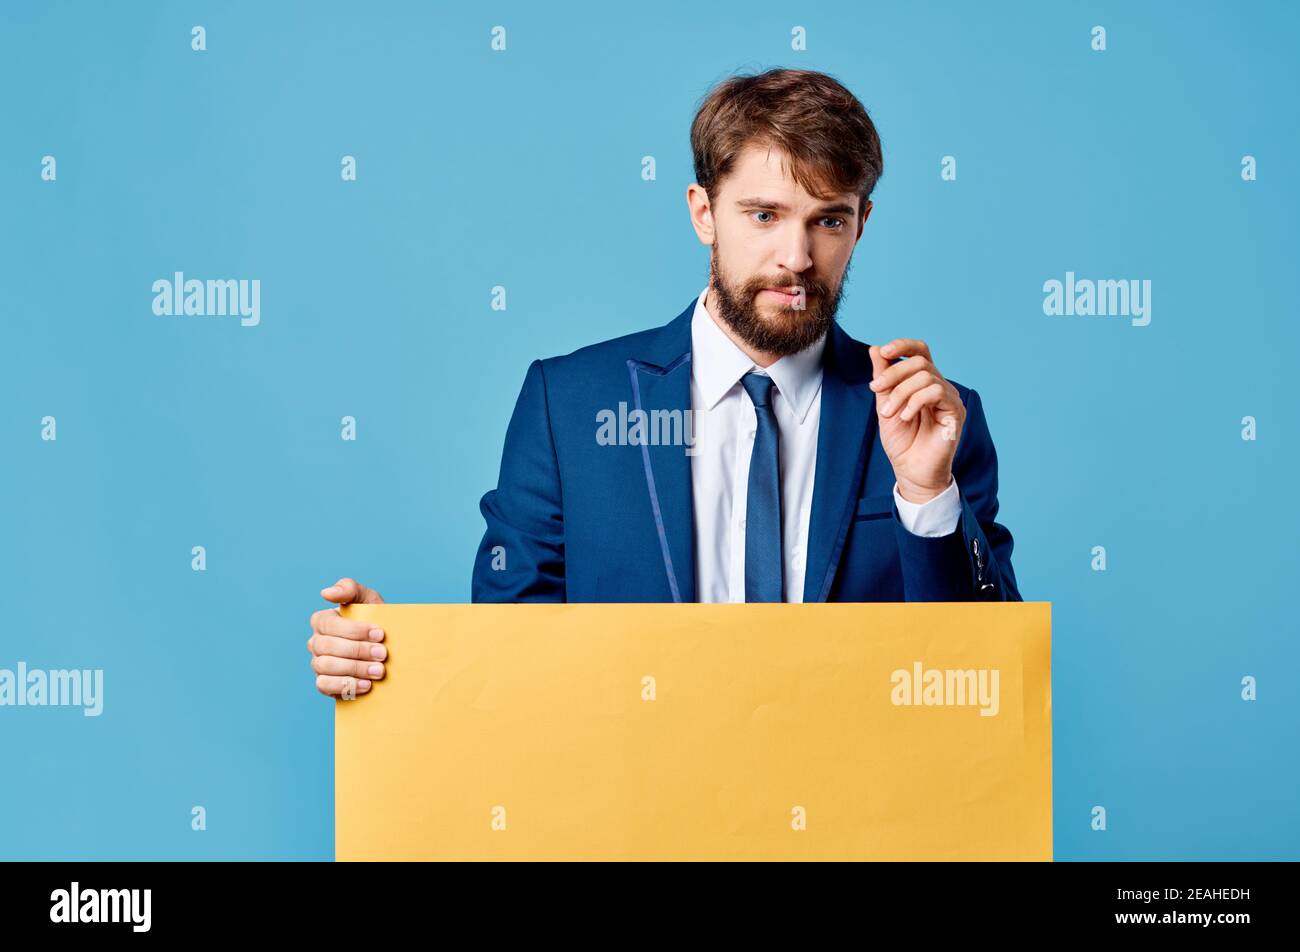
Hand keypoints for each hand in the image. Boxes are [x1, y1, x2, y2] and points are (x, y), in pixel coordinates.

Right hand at [307, 577, 385, 697]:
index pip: (328, 623)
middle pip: (327, 646)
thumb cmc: (375, 621)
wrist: (388, 651)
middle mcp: (316, 642)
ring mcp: (318, 663)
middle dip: (358, 650)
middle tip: (383, 654)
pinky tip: (367, 685)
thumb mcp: (368, 600)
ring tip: (379, 671)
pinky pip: (325, 685)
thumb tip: (325, 592)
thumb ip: (349, 589)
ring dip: (355, 669)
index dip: (354, 630)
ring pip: (325, 666)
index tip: (380, 633)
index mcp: (323, 621)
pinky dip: (346, 685)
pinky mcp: (324, 683)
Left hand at [868, 338, 964, 502]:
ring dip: (900, 392)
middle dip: (893, 372)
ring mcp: (949, 398)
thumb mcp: (885, 404)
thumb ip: (883, 378)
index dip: (903, 345)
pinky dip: (915, 401)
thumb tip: (875, 349)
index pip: (920, 352)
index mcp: (923, 383)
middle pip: (920, 362)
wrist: (910, 470)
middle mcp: (939, 386)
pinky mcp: (955, 412)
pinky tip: (905, 416)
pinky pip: (936, 392)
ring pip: (926, 376)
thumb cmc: (901, 441)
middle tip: (875, 389)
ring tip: (888, 413)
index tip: (882, 352)